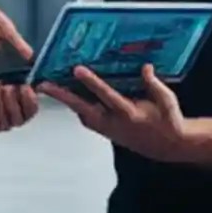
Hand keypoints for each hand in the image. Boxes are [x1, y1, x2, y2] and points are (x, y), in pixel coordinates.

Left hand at [39, 64, 191, 162]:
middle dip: (62, 96)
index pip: (106, 95)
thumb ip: (154, 84)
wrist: (168, 146)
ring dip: (65, 100)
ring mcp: (107, 129)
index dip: (92, 82)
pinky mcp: (105, 132)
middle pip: (82, 108)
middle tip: (43, 85)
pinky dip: (76, 107)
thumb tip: (145, 66)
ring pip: (80, 113)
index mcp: (129, 113)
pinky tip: (68, 94)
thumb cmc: (168, 120)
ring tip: (48, 86)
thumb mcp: (167, 100)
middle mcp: (113, 123)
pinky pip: (86, 118)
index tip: (77, 69)